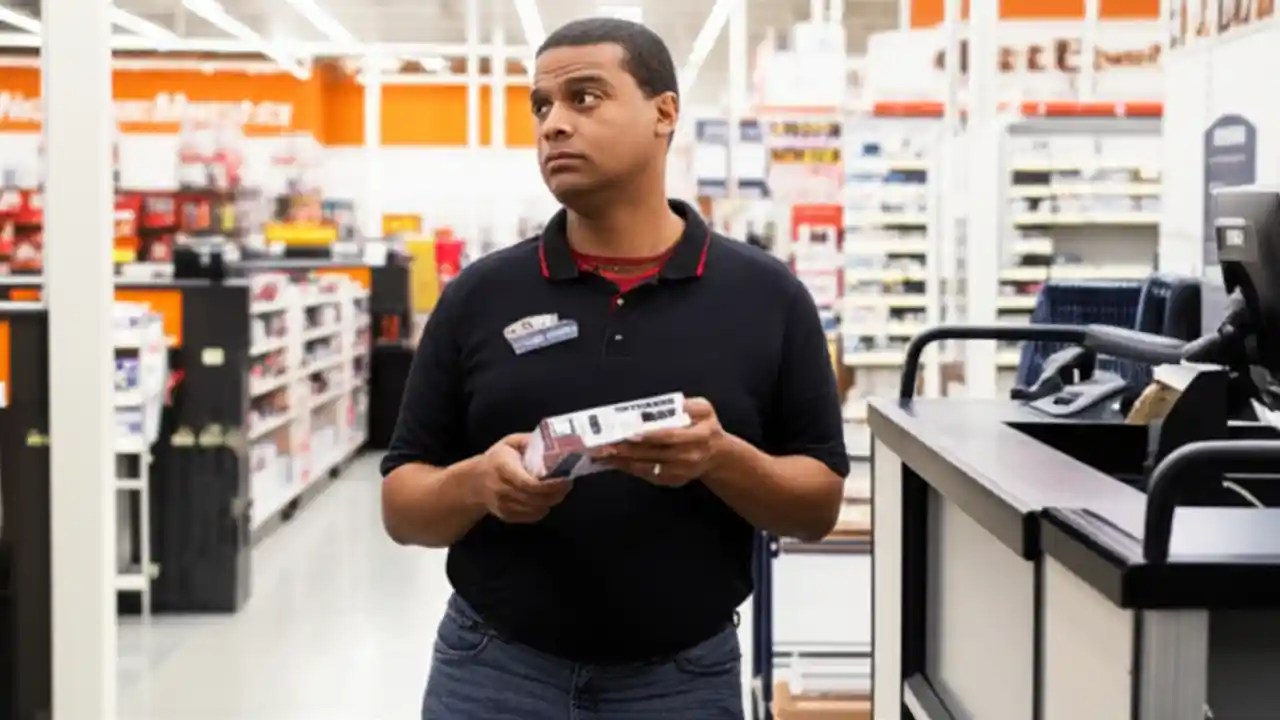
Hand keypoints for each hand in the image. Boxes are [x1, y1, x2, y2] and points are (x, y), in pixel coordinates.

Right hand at [476, 434, 572, 522]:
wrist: (474, 482)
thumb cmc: (496, 459)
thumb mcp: (509, 443)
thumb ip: (528, 441)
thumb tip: (552, 441)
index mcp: (502, 468)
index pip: (529, 483)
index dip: (550, 485)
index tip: (566, 479)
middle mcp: (501, 489)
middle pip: (535, 498)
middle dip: (557, 493)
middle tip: (568, 484)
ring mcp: (503, 505)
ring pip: (536, 509)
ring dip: (552, 501)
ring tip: (560, 490)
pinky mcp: (506, 516)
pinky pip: (531, 517)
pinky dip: (543, 509)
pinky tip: (547, 499)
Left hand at [600, 397, 727, 486]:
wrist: (717, 455)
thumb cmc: (706, 426)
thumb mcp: (704, 409)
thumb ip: (688, 405)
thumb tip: (663, 405)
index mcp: (699, 436)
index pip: (671, 436)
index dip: (650, 434)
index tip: (630, 432)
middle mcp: (690, 457)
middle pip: (655, 453)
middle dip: (628, 449)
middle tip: (604, 443)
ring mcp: (681, 472)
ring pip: (648, 466)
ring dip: (623, 461)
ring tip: (602, 454)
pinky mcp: (672, 481)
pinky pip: (648, 475)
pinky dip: (629, 469)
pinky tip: (613, 462)